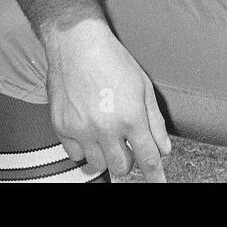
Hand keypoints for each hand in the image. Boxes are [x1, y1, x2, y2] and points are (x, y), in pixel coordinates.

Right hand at [41, 19, 171, 181]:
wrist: (77, 43)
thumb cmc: (113, 60)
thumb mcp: (143, 87)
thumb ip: (155, 122)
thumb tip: (164, 150)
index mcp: (131, 117)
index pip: (148, 158)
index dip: (156, 176)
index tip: (160, 183)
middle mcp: (106, 128)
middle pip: (121, 167)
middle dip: (128, 160)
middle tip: (127, 144)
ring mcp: (82, 129)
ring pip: (97, 164)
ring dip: (105, 155)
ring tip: (106, 133)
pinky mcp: (62, 126)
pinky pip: (75, 154)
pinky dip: (83, 148)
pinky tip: (88, 131)